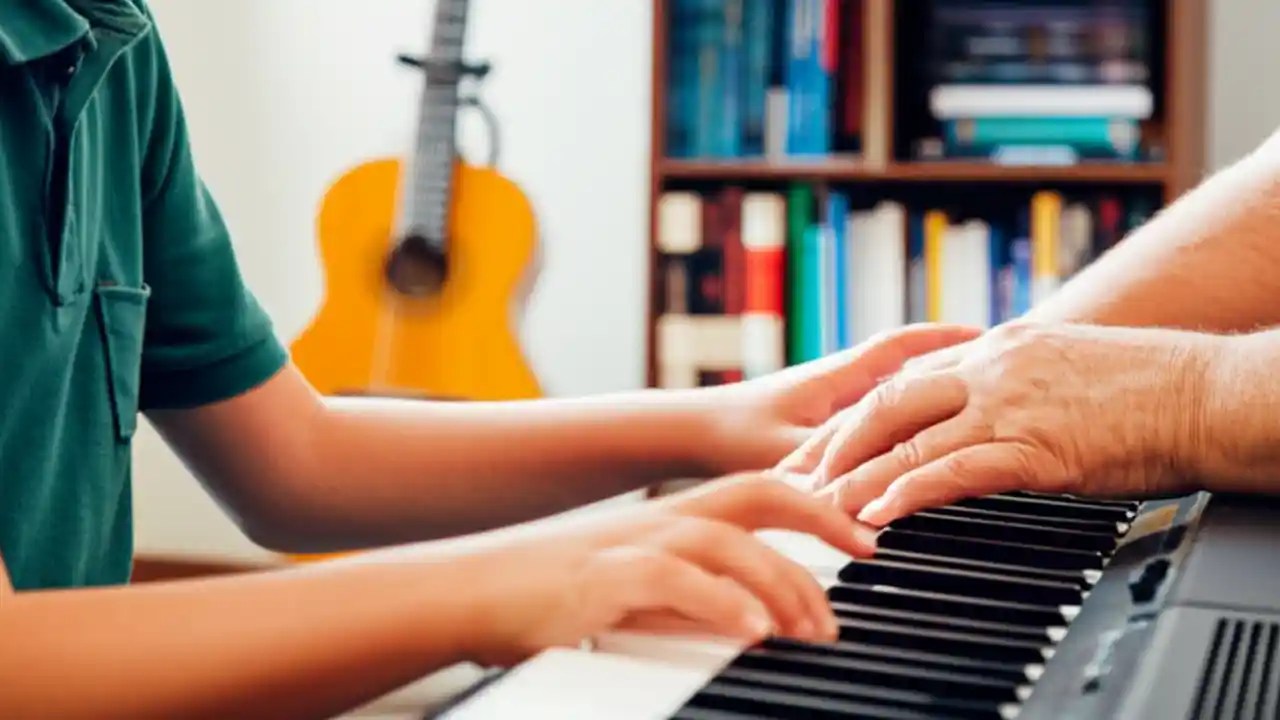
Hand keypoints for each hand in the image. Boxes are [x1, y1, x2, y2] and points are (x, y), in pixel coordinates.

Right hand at [464, 472, 877, 666]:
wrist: (469, 591)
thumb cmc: (551, 594)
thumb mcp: (637, 591)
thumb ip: (694, 596)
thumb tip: (754, 617)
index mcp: (673, 516)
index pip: (758, 492)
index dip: (817, 505)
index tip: (864, 536)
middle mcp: (660, 517)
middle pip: (756, 495)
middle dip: (821, 518)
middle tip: (868, 554)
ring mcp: (632, 541)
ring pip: (726, 541)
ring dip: (781, 581)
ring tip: (816, 626)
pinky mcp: (604, 575)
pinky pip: (675, 581)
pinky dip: (721, 603)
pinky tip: (754, 631)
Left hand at [700, 324, 980, 474]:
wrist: (687, 432)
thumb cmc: (730, 437)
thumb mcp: (782, 454)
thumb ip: (824, 472)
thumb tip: (862, 493)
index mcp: (836, 379)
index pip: (898, 347)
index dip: (940, 341)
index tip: (981, 335)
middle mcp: (837, 381)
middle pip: (903, 361)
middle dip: (945, 357)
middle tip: (992, 355)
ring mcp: (830, 397)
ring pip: (889, 384)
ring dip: (925, 380)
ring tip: (974, 386)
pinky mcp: (821, 417)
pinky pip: (873, 406)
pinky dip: (901, 407)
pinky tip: (924, 421)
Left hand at [810, 322, 1218, 525]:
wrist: (1203, 391)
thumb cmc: (1146, 383)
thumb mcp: (1063, 362)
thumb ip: (1014, 376)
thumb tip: (989, 399)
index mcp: (994, 347)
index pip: (901, 380)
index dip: (855, 416)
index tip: (821, 445)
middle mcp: (989, 368)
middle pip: (885, 404)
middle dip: (834, 445)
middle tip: (797, 478)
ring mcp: (1008, 405)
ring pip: (907, 439)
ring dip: (856, 477)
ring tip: (818, 506)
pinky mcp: (1033, 446)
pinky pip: (955, 471)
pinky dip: (909, 493)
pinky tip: (879, 514)